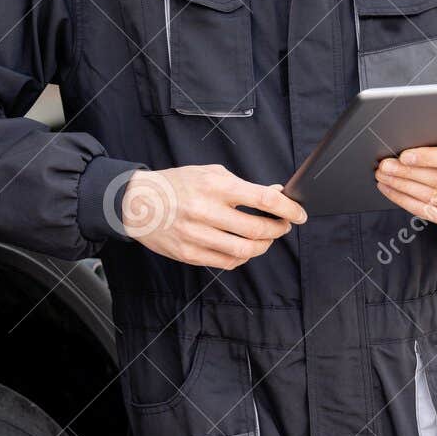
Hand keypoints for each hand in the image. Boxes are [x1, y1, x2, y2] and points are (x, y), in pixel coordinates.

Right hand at [119, 163, 307, 267]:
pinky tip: (244, 248)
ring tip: (266, 238)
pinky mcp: (189, 254)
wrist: (137, 202)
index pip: (262, 199)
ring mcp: (196, 235)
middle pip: (257, 229)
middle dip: (278, 229)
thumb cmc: (176, 184)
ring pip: (245, 250)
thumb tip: (275, 193)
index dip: (287, 208)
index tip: (299, 214)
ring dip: (263, 246)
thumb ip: (243, 185)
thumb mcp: (210, 173)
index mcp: (214, 186)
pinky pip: (226, 262)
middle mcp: (206, 211)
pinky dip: (243, 257)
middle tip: (283, 226)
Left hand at [374, 138, 436, 233]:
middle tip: (385, 166)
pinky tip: (392, 190)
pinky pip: (429, 214)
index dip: (428, 157)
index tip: (404, 156)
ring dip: (403, 187)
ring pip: (433, 198)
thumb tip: (413, 136)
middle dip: (408, 172)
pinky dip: (406, 202)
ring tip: (384, 177)